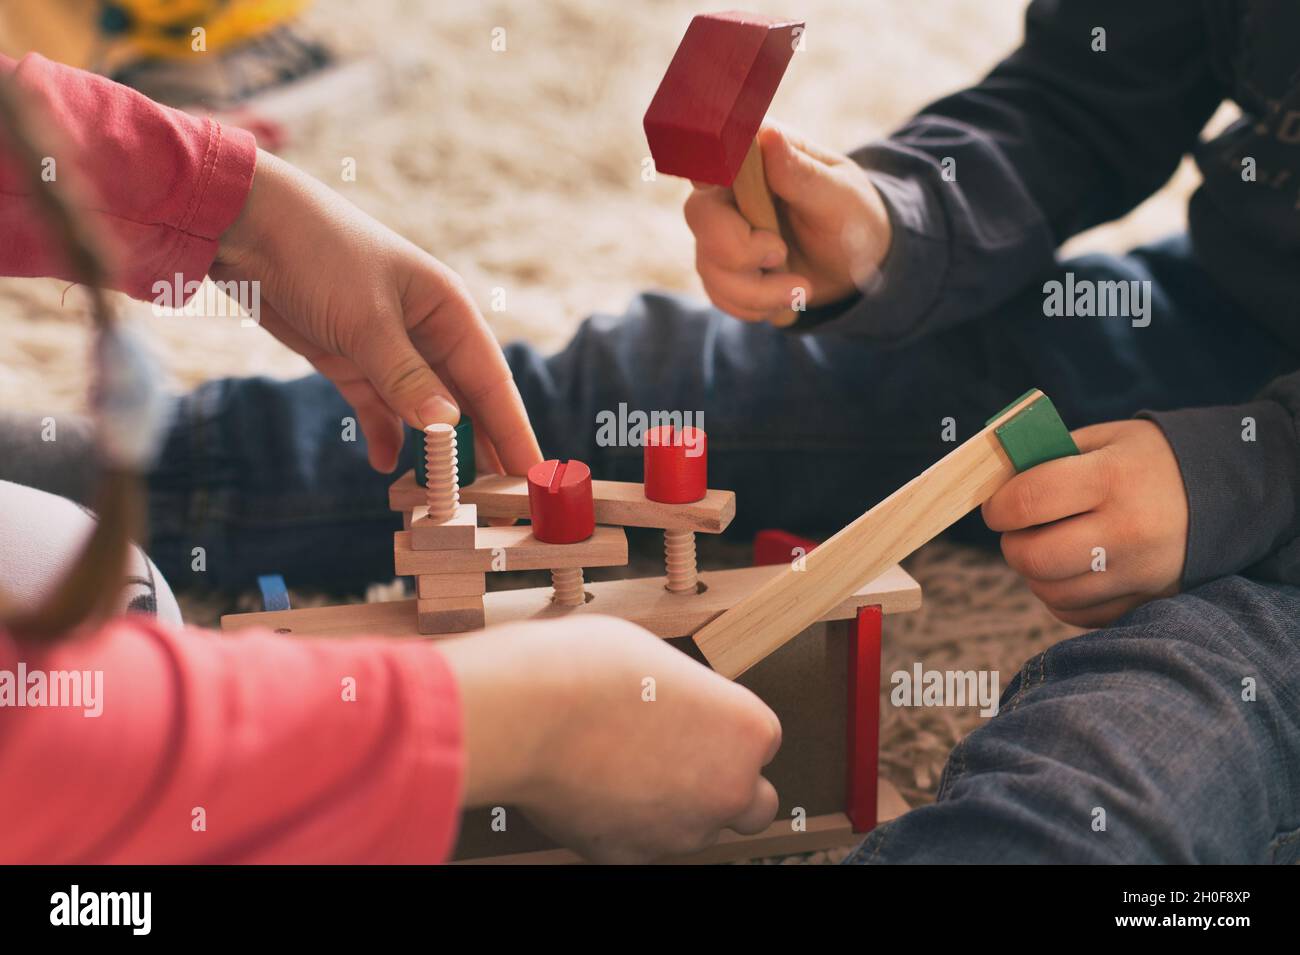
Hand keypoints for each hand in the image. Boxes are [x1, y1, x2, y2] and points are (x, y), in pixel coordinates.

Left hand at [214, 150, 540, 475]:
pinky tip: (386, 466)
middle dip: (483, 448)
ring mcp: (390, 348)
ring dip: (434, 449)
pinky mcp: (352, 359)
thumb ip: (406, 376)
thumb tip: (449, 426)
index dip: (516, 430)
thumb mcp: (366, 319)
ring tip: (448, 495)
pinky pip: (379, 408)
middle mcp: (428, 332)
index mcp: (449, 312)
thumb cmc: (319, 254)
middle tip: (502, 499)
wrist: (248, 226)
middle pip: (466, 401)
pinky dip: (384, 435)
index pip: (494, 382)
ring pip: (425, 410)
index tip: (536, 474)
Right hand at [438, 616, 781, 862]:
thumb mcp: (658, 656)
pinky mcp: (630, 854)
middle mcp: (728, 787)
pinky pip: (642, 843)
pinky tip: (598, 788)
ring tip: (625, 765)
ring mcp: (681, 829)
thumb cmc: (588, 669)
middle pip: (753, 803)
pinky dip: (627, 824)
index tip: (697, 720)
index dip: (726, 730)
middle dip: (726, 785)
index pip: (763, 742)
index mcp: (747, 729)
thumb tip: (675, 702)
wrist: (527, 713)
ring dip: (675, 806)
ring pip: (696, 828)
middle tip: (684, 760)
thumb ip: (686, 694)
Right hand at [683, 123, 891, 321]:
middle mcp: (730, 189)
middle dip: (738, 250)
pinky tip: (784, 297)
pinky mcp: (722, 267)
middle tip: (781, 255)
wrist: (856, 267)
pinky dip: (754, 305)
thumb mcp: (839, 196)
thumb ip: (801, 173)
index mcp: (758, 153)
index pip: (714, 152)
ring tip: (800, 288)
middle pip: (701, 215)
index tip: (712, 187)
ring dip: (757, 290)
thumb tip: (769, 137)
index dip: (706, 171)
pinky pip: (718, 293)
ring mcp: (721, 230)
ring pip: (709, 264)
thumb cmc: (852, 218)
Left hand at [982, 420, 1188, 627]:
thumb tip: (992, 489)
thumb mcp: (1103, 440)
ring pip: (1051, 593)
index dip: (998, 507)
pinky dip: (1063, 596)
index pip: (1028, 501)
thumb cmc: (1147, 461)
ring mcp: (1141, 573)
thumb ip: (1046, 459)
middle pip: (1033, 558)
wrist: (1228, 491)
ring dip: (1035, 573)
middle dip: (1013, 544)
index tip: (997, 506)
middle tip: (1020, 529)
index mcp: (1112, 478)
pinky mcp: (1148, 601)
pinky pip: (1079, 614)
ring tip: (1047, 546)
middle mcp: (1128, 530)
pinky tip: (1071, 570)